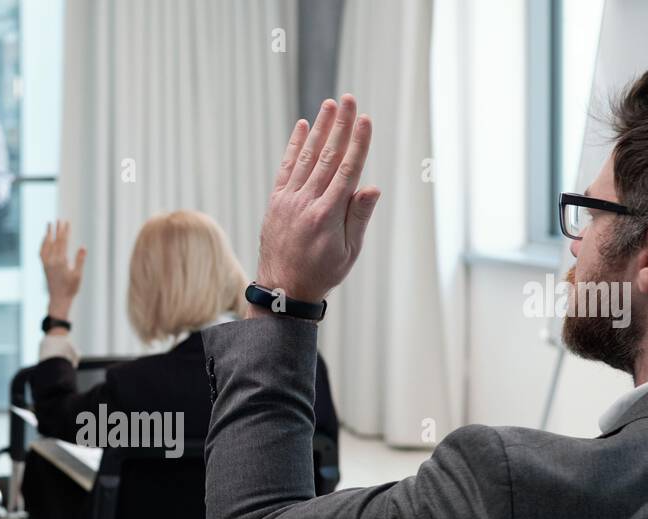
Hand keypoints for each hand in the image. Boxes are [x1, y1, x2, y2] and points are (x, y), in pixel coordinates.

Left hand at [39, 221, 85, 319]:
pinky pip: (41, 252)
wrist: (58, 300)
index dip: (64, 231)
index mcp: (60, 261)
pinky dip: (43, 244)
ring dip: (48, 234)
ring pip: (46, 245)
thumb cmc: (70, 289)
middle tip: (59, 219)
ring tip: (49, 224)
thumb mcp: (78, 275)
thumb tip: (83, 247)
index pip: (62, 242)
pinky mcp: (44, 266)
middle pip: (54, 241)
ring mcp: (46, 263)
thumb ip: (80, 260)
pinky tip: (45, 240)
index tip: (66, 222)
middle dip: (57, 230)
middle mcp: (51, 261)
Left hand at [251, 95, 379, 314]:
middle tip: (349, 99)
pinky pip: (286, 168)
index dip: (358, 143)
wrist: (282, 290)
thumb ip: (358, 217)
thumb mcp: (348, 252)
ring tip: (330, 105)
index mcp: (328, 215)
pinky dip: (294, 147)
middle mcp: (306, 203)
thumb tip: (371, 187)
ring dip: (319, 128)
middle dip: (340, 125)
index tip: (365, 119)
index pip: (347, 170)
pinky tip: (302, 127)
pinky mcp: (276, 202)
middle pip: (327, 156)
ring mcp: (288, 201)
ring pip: (306, 157)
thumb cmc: (322, 273)